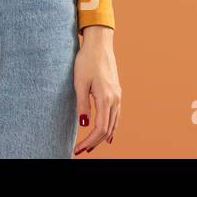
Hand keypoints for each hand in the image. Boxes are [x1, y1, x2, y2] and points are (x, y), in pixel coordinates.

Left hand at [73, 25, 120, 154]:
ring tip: (90, 146)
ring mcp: (118, 97)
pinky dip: (111, 128)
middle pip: (107, 130)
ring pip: (113, 124)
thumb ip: (82, 104)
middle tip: (80, 150)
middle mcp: (115, 100)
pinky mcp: (117, 93)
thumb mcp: (79, 82)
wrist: (99, 45)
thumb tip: (83, 124)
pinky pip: (116, 116)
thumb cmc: (86, 61)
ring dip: (102, 137)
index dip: (89, 141)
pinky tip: (107, 135)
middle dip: (94, 142)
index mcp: (105, 98)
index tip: (78, 148)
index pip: (100, 129)